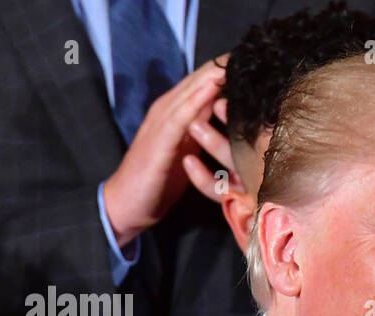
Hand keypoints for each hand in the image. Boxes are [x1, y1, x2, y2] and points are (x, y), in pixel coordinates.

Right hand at [101, 58, 237, 246]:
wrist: (128, 203)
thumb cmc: (159, 179)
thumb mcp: (187, 148)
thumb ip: (202, 128)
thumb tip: (227, 113)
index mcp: (175, 113)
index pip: (201, 85)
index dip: (222, 71)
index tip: (247, 60)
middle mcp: (167, 112)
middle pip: (197, 83)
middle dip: (220, 68)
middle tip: (244, 52)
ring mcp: (161, 125)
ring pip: (189, 94)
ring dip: (210, 77)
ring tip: (231, 62)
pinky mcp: (160, 143)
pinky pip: (180, 117)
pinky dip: (196, 102)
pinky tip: (212, 90)